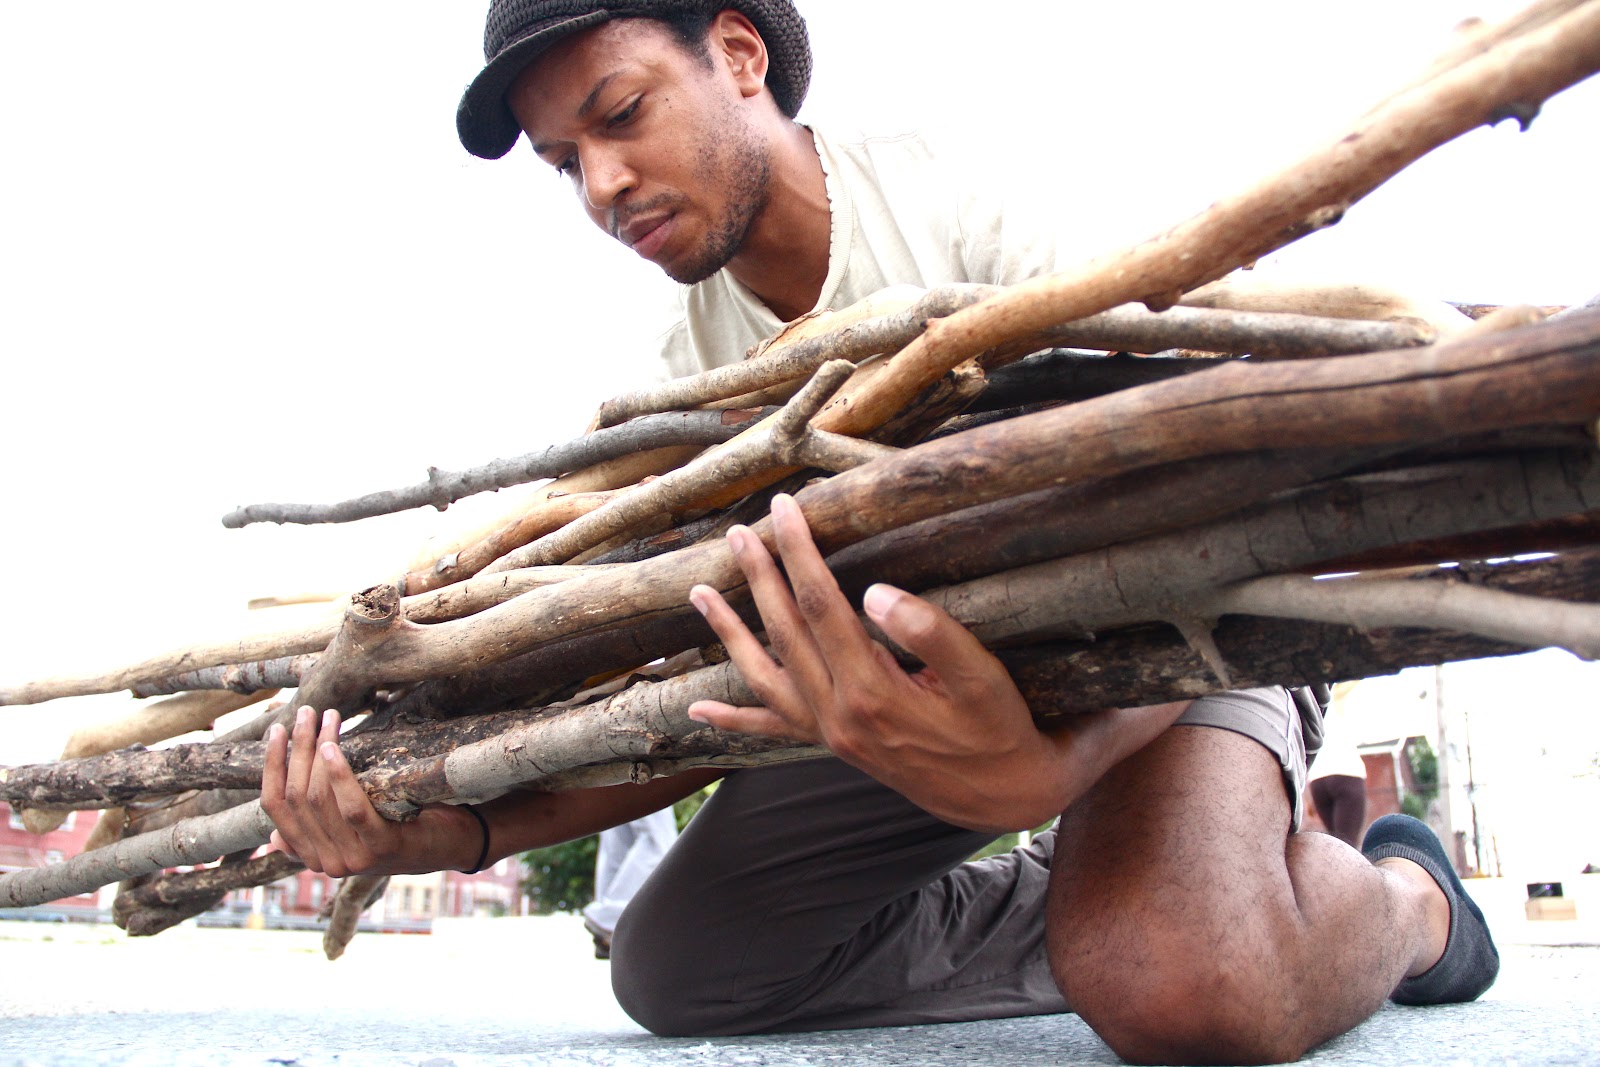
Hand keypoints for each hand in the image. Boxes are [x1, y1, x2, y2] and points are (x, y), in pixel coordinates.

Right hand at [261, 705, 480, 877]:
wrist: (455, 844)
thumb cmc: (404, 826)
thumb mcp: (354, 832)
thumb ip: (318, 835)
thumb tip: (275, 833)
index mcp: (314, 856)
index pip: (275, 808)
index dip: (272, 767)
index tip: (275, 732)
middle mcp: (328, 863)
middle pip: (296, 798)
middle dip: (297, 750)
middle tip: (305, 713)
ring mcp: (353, 859)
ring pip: (319, 799)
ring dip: (317, 751)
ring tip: (326, 719)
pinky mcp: (381, 848)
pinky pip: (351, 808)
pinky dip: (339, 775)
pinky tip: (333, 748)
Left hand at [687, 493, 1180, 831]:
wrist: (1000, 794)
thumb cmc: (998, 727)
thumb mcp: (982, 677)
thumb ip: (931, 633)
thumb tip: (874, 592)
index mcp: (873, 691)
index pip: (822, 606)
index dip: (801, 554)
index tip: (785, 510)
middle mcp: (839, 715)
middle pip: (785, 632)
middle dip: (760, 577)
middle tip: (741, 531)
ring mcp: (829, 733)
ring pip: (764, 676)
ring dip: (729, 632)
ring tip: (699, 592)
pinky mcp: (832, 745)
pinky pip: (772, 731)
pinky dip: (733, 721)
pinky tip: (697, 714)